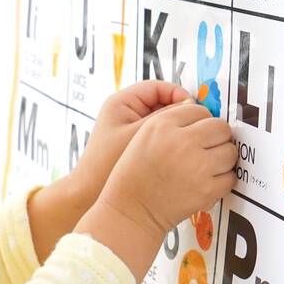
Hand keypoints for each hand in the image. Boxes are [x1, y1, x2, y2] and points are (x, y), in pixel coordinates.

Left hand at [62, 80, 195, 210]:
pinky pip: (157, 137)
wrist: (87, 196)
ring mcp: (130, 128)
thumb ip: (165, 119)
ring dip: (175, 130)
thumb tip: (192, 106)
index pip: (159, 87)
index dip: (180, 96)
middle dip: (180, 115)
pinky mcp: (134, 145)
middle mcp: (125, 112)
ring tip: (188, 142)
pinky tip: (179, 154)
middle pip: (162, 103)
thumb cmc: (105, 166)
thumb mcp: (138, 137)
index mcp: (122, 102)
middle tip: (196, 127)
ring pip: (162, 121)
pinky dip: (169, 142)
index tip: (195, 111)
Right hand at [98, 99, 236, 241]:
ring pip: (230, 152)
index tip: (197, 131)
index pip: (200, 110)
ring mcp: (197, 166)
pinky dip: (221, 180)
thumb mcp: (143, 135)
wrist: (131, 209)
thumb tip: (203, 114)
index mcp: (163, 125)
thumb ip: (172, 119)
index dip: (200, 122)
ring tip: (205, 165)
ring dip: (222, 158)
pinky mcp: (207, 189)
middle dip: (216, 137)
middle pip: (220, 128)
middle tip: (206, 147)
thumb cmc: (135, 174)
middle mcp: (181, 142)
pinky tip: (205, 181)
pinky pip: (230, 177)